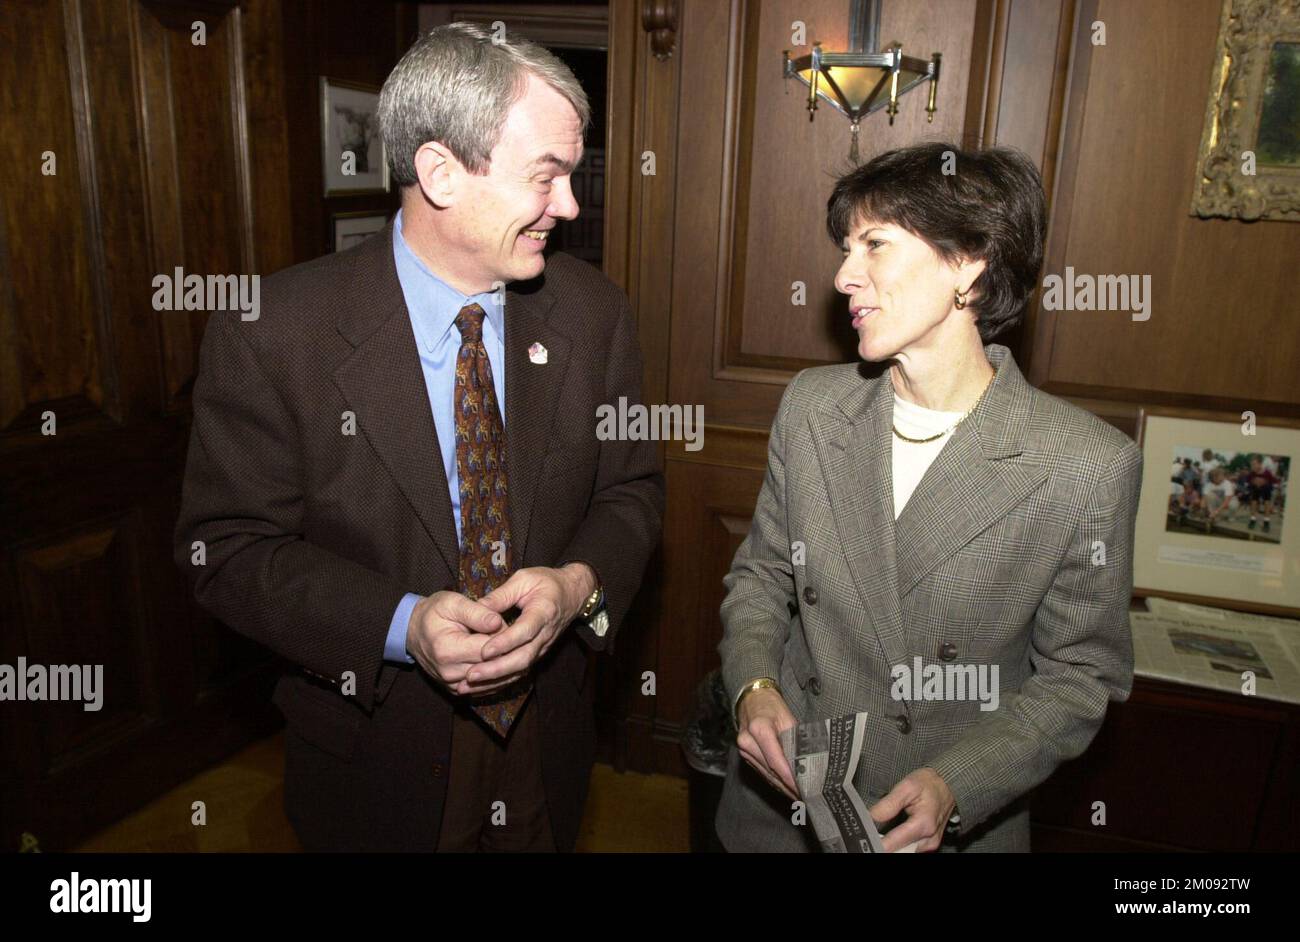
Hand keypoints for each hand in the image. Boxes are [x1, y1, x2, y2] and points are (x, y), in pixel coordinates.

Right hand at [405, 591, 513, 694]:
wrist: (414, 631)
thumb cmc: (435, 613)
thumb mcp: (453, 603)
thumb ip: (477, 613)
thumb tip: (499, 623)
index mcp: (448, 650)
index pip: (489, 650)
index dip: (505, 638)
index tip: (512, 625)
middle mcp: (449, 672)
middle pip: (492, 667)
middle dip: (508, 653)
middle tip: (517, 638)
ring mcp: (452, 684)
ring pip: (491, 681)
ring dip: (506, 668)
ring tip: (515, 649)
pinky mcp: (455, 690)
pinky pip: (483, 688)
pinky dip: (498, 678)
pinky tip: (507, 663)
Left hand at [463, 564, 594, 684]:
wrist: (572, 594)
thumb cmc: (547, 583)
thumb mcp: (524, 579)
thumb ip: (501, 595)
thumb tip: (477, 608)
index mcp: (543, 612)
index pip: (525, 631)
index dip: (505, 643)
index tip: (484, 651)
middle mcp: (545, 634)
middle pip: (523, 658)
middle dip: (496, 669)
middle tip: (471, 675)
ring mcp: (542, 647)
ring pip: (521, 669)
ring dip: (495, 679)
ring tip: (470, 684)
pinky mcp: (537, 654)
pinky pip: (520, 671)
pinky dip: (501, 680)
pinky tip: (481, 685)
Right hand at [736, 686, 798, 800]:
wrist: (751, 699)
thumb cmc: (772, 706)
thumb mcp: (788, 718)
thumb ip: (795, 741)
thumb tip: (807, 763)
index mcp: (759, 729)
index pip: (775, 760)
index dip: (789, 778)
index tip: (802, 789)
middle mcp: (747, 741)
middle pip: (770, 771)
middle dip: (788, 786)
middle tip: (806, 798)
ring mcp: (744, 749)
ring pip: (766, 774)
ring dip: (782, 787)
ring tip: (799, 797)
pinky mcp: (745, 755)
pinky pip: (762, 771)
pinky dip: (775, 780)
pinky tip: (786, 788)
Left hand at [868, 767, 955, 852]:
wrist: (947, 785)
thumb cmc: (929, 784)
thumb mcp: (907, 786)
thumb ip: (888, 804)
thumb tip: (871, 817)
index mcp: (923, 825)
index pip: (893, 843)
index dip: (876, 842)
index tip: (865, 837)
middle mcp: (928, 839)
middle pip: (899, 851)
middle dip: (883, 844)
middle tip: (871, 834)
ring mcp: (930, 844)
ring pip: (904, 852)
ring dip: (891, 845)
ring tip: (880, 834)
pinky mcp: (928, 845)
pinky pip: (910, 849)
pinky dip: (899, 844)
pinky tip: (891, 836)